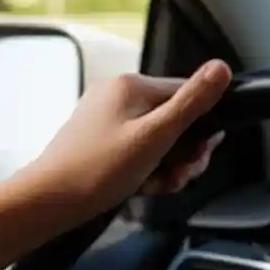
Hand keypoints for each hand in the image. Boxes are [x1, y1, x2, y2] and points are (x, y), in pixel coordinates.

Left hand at [19, 60, 231, 219]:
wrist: (47, 202)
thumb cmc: (99, 170)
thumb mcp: (154, 137)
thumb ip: (191, 103)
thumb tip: (222, 67)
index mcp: (132, 86)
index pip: (188, 94)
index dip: (202, 127)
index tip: (199, 155)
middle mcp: (119, 95)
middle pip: (174, 119)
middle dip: (183, 152)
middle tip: (177, 176)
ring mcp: (108, 119)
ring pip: (159, 139)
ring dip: (167, 165)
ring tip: (157, 185)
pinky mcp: (101, 141)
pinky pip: (139, 150)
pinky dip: (147, 169)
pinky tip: (142, 186)